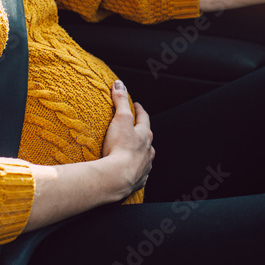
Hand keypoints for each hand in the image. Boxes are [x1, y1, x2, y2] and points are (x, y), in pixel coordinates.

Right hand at [100, 80, 153, 198]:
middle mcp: (148, 151)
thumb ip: (120, 101)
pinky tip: (131, 171)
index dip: (139, 111)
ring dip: (141, 152)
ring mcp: (144, 166)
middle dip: (142, 133)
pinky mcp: (138, 180)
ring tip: (134, 151)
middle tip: (135, 128)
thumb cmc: (119, 148)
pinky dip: (136, 170)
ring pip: (145, 157)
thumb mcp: (120, 119)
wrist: (117, 177)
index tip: (136, 106)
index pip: (144, 119)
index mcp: (144, 135)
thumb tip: (119, 83)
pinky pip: (139, 173)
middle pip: (147, 139)